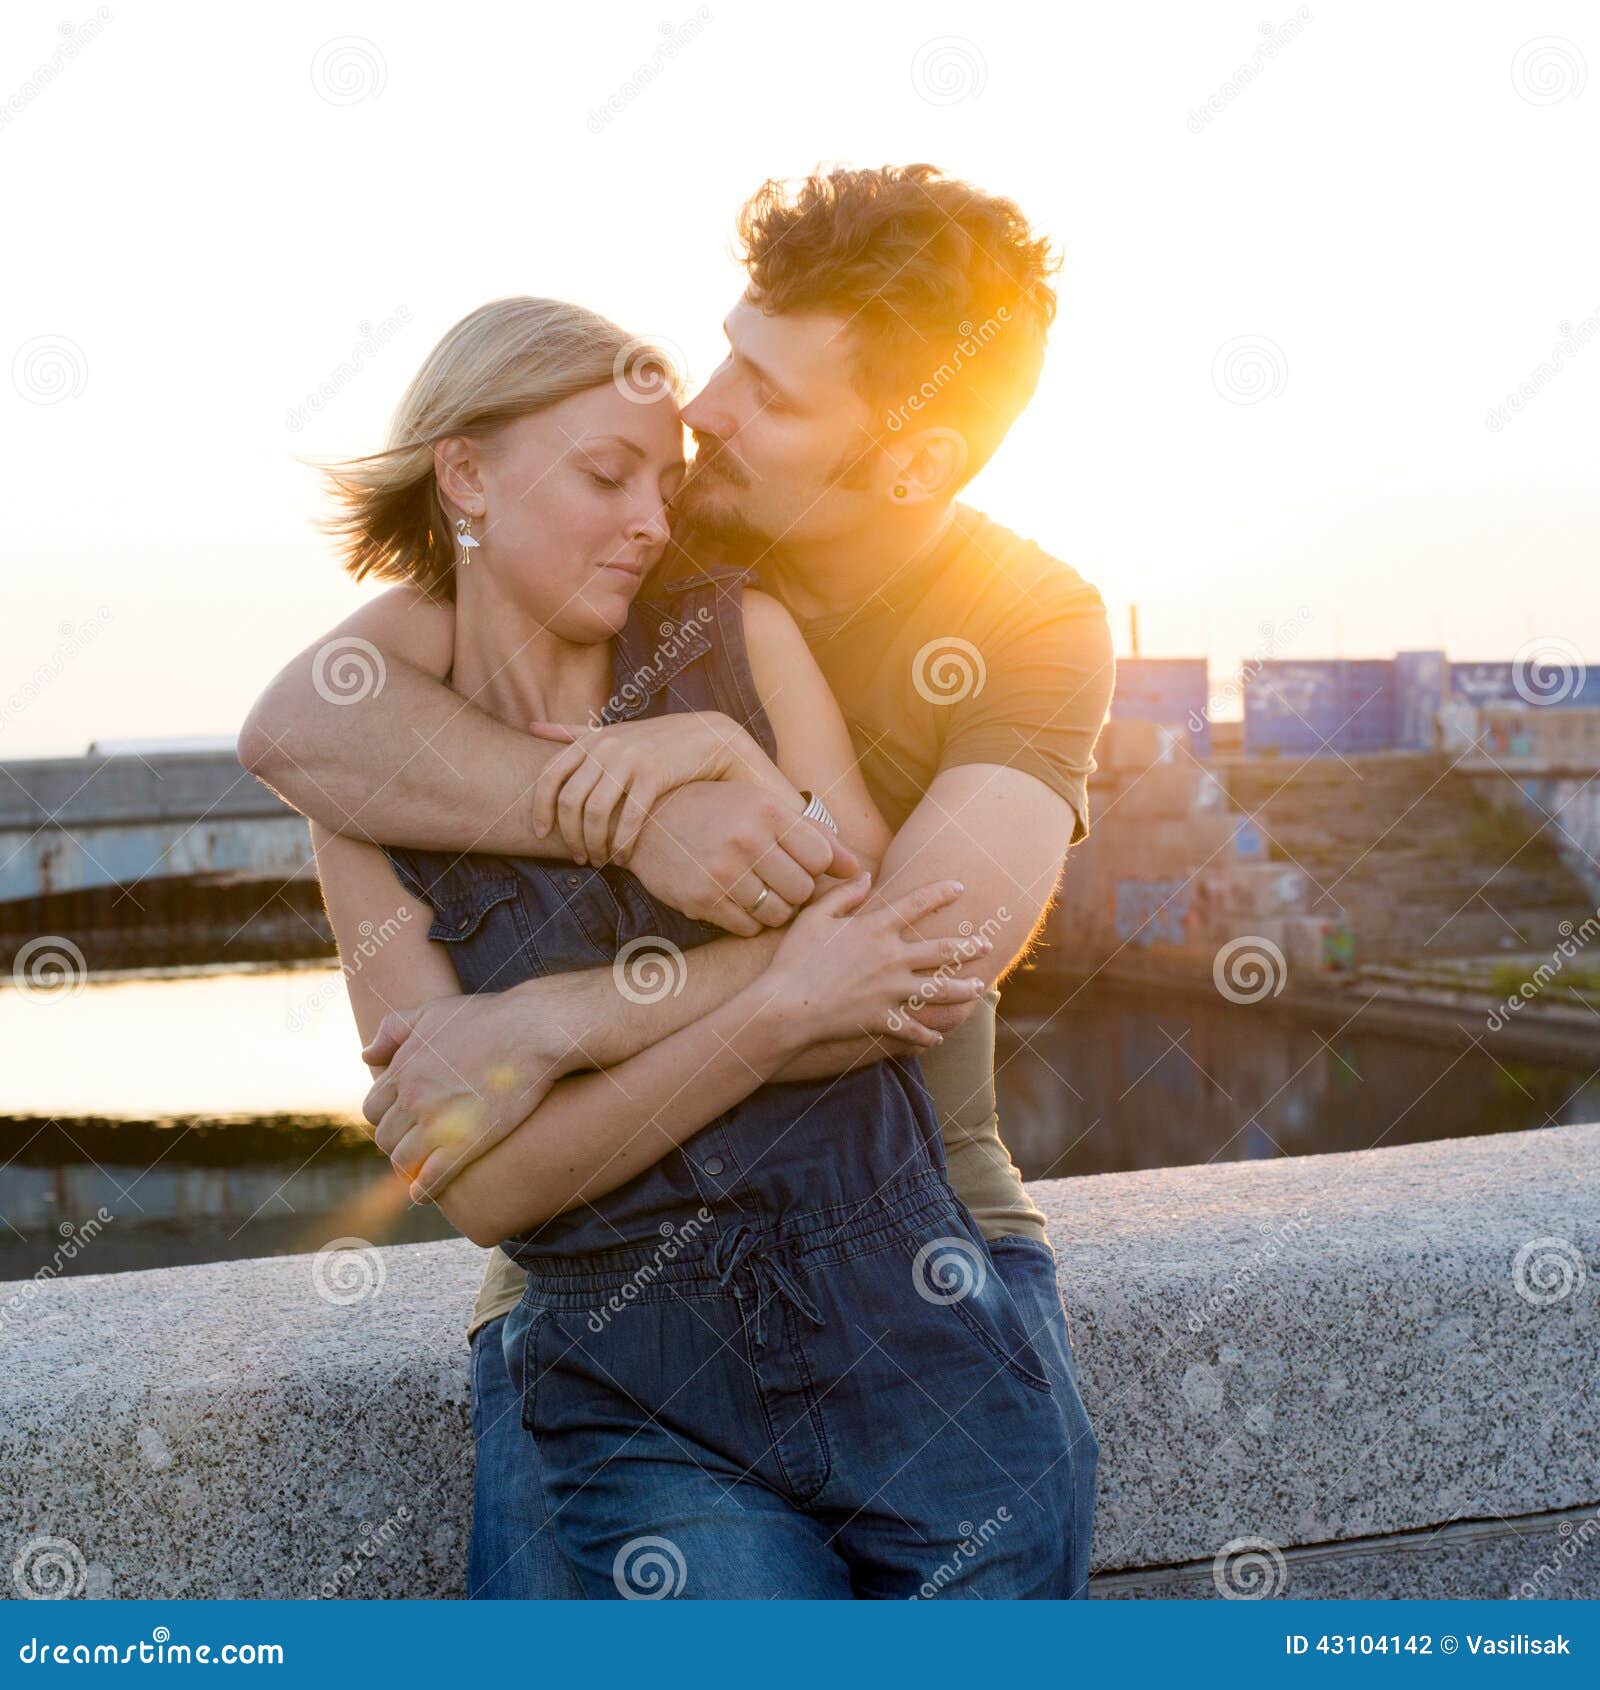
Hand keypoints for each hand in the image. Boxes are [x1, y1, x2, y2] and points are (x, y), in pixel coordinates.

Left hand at [359, 987, 575, 1201]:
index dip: (387, 1118)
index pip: (374, 1108)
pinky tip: (426, 1194)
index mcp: (404, 1068)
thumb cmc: (489, 1017)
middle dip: (397, 1143)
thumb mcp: (432, 1012)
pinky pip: (432, 1177)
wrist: (533, 1029)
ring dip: (408, 1168)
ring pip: (403, 1160)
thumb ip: (393, 1029)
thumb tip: (365, 1054)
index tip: (404, 1123)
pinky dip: (424, 1190)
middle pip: (386, 1136)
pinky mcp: (465, 1142)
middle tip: (415, 1147)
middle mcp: (413, 1097)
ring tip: (420, 1171)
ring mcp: (437, 1122)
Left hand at [528, 712, 766, 865]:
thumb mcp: (611, 732)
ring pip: (596, 813)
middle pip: (570, 801)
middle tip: (577, 856)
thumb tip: (532, 726)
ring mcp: (630, 760)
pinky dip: (622, 843)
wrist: (707, 737)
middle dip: (569, 835)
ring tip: (597, 860)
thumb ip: (572, 732)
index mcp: (590, 741)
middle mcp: (606, 748)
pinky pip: (629, 818)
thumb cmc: (654, 740)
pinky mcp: (654, 776)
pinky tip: (623, 857)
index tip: (540, 834)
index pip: (548, 777)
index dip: (539, 809)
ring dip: (594, 844)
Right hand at [626, 781, 861, 935]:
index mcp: (767, 811)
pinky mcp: (702, 900)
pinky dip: (749, 920)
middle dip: (798, 891)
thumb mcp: (762, 806)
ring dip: (776, 909)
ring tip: (759, 891)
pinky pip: (748, 927)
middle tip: (779, 880)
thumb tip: (858, 871)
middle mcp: (746, 840)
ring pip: (779, 914)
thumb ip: (814, 836)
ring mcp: (722, 873)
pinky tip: (737, 900)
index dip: (817, 867)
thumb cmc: (716, 811)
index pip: (822, 858)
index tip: (800, 863)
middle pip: (804, 890)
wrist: (647, 820)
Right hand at [759, 874, 992, 1049]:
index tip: (960, 887)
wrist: (786, 1006)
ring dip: (963, 988)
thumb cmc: (795, 958)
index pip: (918, 904)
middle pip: (941, 950)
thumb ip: (843, 894)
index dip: (942, 893)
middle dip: (968, 947)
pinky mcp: (883, 1018)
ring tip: (979, 987)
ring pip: (939, 989)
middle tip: (987, 944)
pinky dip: (927, 1034)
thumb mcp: (814, 917)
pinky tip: (939, 1036)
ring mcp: (891, 991)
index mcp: (875, 928)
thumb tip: (865, 875)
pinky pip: (913, 1028)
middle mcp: (891, 958)